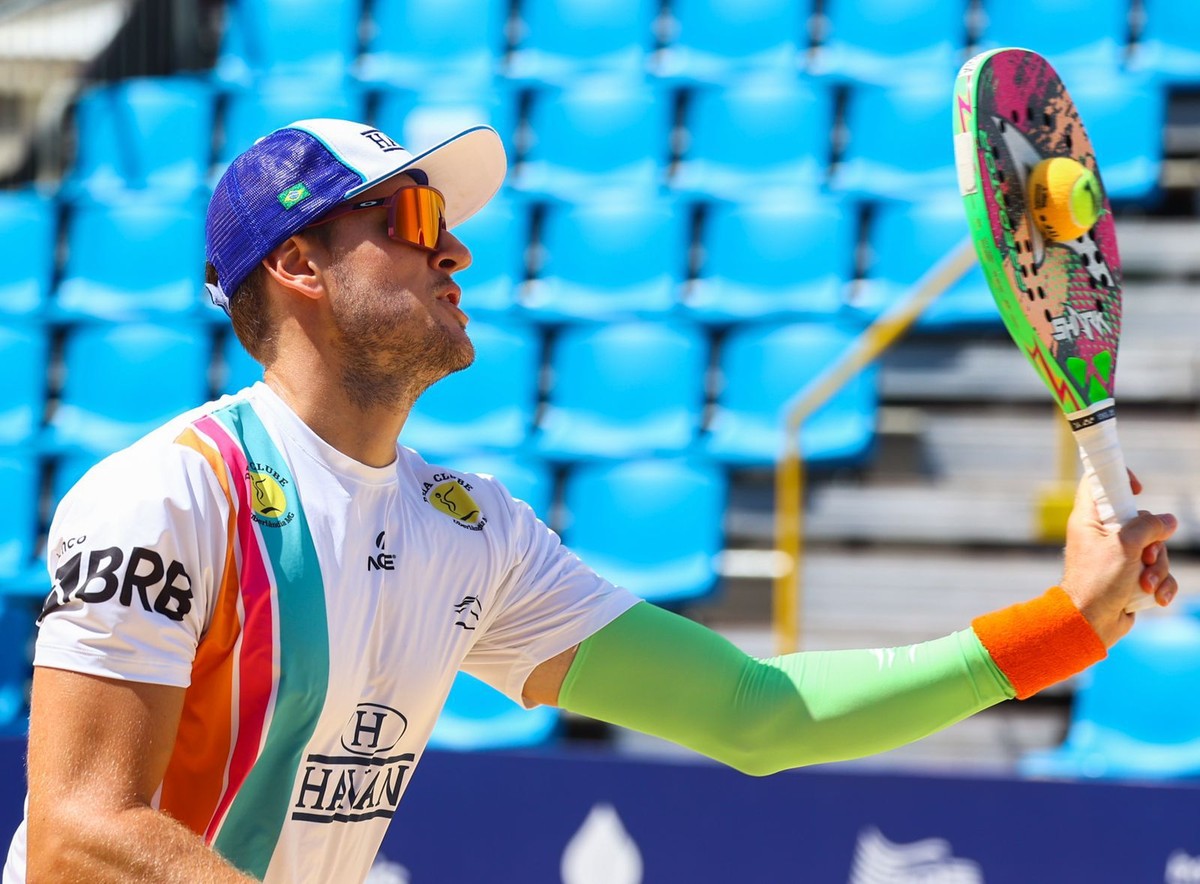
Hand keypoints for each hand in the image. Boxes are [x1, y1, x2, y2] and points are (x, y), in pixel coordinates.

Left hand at [1060, 472, 1178, 646]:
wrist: (1090, 623)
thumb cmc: (1097, 581)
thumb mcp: (1124, 546)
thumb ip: (1148, 526)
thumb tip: (1168, 521)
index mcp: (1089, 520)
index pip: (1098, 484)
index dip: (1118, 480)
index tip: (1137, 489)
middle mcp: (1102, 535)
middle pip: (1141, 521)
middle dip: (1153, 542)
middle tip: (1144, 558)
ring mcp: (1118, 557)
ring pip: (1154, 549)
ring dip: (1157, 569)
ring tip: (1145, 584)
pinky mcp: (1131, 577)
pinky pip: (1157, 572)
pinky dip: (1160, 584)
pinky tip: (1156, 597)